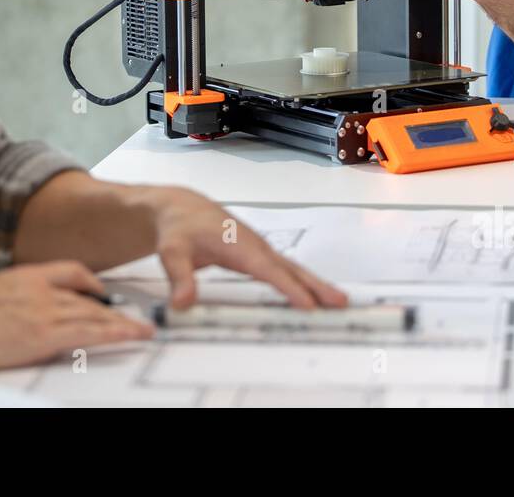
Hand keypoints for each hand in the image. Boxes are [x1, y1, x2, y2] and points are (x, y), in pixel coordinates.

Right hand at [0, 260, 153, 370]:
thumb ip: (12, 298)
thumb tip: (19, 312)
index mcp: (25, 276)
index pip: (69, 270)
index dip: (90, 282)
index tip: (102, 291)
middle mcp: (40, 289)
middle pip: (88, 297)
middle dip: (115, 308)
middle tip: (137, 316)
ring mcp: (43, 311)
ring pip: (94, 314)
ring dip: (123, 322)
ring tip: (144, 329)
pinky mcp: (43, 335)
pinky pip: (89, 333)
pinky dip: (114, 333)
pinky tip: (129, 335)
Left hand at [144, 186, 348, 309]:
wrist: (180, 209)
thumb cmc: (178, 229)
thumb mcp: (172, 253)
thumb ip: (179, 278)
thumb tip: (183, 304)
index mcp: (239, 246)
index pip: (268, 270)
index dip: (289, 288)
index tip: (309, 305)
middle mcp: (255, 246)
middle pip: (290, 268)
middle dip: (315, 285)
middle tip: (341, 303)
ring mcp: (259, 249)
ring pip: (291, 268)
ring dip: (315, 285)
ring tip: (339, 302)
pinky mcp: (257, 254)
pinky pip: (284, 270)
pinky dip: (301, 282)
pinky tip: (312, 297)